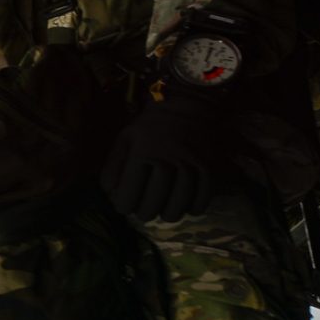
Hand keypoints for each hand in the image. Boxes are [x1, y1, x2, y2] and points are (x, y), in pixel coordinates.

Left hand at [100, 93, 234, 222]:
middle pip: (153, 204)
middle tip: (143, 211)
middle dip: (144, 213)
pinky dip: (194, 207)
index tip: (124, 206)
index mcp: (142, 155)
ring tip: (162, 212)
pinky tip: (185, 207)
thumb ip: (113, 166)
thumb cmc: (150, 127)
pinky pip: (203, 197)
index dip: (124, 206)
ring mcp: (191, 166)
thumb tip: (110, 193)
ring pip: (178, 204)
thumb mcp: (124, 140)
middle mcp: (167, 162)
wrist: (187, 106)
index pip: (129, 196)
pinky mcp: (209, 167)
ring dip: (168, 214)